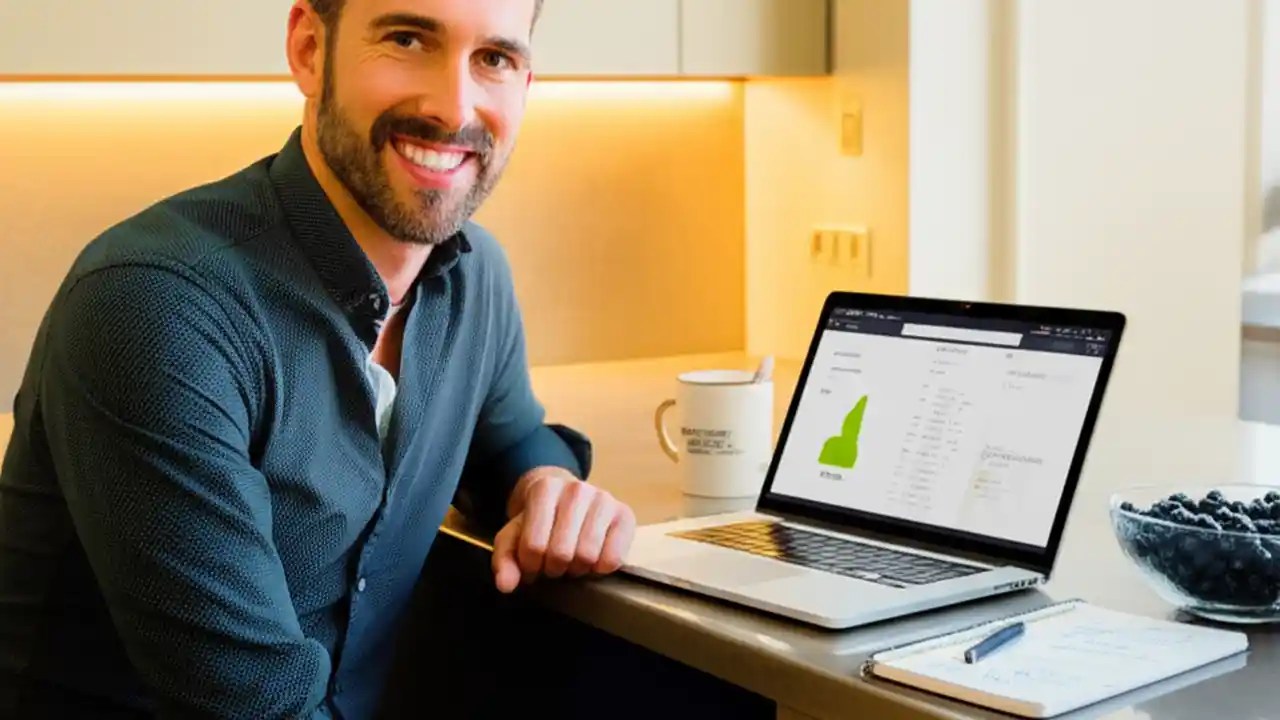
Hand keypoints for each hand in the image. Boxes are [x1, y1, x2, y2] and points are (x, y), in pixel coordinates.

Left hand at [491, 468, 635, 593]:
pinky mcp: (625, 515)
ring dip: (576, 569)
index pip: (534, 546)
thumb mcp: (513, 537)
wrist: (565, 500)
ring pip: (587, 556)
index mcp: (544, 489)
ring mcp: (604, 499)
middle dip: (553, 568)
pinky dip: (599, 569)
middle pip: (562, 553)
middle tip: (552, 564)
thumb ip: (504, 560)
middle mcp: (577, 489)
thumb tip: (505, 585)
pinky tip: (591, 561)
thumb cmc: (538, 522)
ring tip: (570, 561)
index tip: (532, 563)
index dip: (530, 565)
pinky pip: (612, 559)